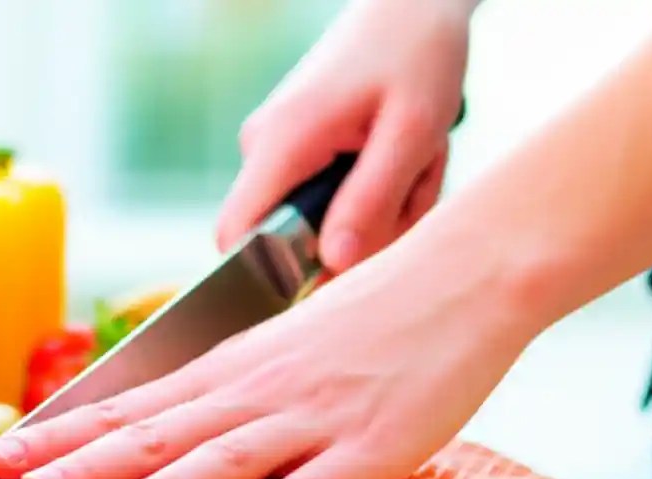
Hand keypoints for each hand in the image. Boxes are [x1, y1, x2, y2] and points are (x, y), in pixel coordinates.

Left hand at [0, 232, 533, 478]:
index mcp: (232, 367)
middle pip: (159, 431)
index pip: (132, 402)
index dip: (66, 432)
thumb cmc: (368, 314)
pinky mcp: (368, 447)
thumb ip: (226, 385)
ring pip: (223, 457)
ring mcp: (312, 418)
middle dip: (84, 462)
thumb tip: (165, 418)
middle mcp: (257, 390)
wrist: (457, 278)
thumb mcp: (280, 343)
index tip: (6, 452)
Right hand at [217, 0, 473, 272]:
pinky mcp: (293, 150)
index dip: (269, 275)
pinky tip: (399, 160)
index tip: (334, 278)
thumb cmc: (416, 56)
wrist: (410, 5)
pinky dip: (372, 193)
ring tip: (414, 165)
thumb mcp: (410, 133)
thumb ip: (370, 201)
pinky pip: (326, 199)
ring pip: (318, 222)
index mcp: (280, 141)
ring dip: (377, 210)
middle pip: (290, 238)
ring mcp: (275, 148)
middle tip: (414, 189)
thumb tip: (332, 264)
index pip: (235, 237)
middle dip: (360, 235)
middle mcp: (263, 146)